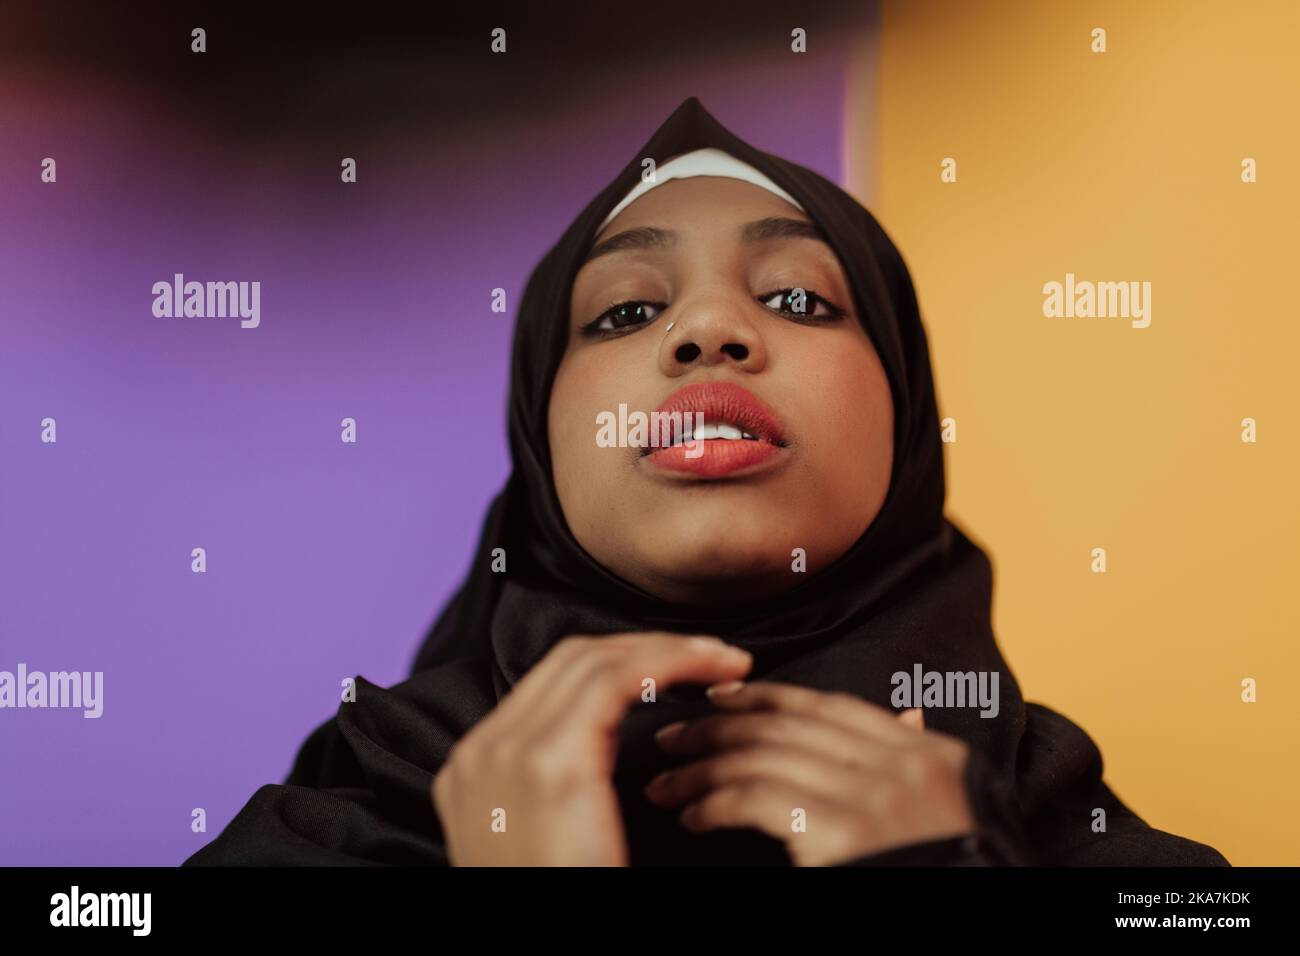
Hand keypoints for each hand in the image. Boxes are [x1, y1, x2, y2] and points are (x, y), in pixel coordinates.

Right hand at [431, 632, 752, 865]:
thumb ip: (560, 780)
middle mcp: (481, 750)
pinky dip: (669, 662)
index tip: (679, 667)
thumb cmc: (563, 894)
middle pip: (569, 660)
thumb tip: (608, 737)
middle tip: (714, 654)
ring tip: (724, 660)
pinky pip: (616, 681)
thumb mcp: (545, 834)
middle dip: (648, 645)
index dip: (622, 661)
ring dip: (669, 648)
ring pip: (593, 658)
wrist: (541, 952)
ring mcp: (508, 752)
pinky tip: (709, 669)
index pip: (552, 682)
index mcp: (476, 766)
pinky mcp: (551, 764)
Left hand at [644, 680, 974, 865]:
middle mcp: (900, 767)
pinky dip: (712, 803)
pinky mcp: (839, 837)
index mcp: (926, 755)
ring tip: (666, 784)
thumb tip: (906, 717)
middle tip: (673, 737)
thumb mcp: (951, 804)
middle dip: (717, 727)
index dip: (765, 695)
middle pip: (787, 725)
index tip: (719, 697)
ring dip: (700, 769)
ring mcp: (871, 800)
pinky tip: (693, 816)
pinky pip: (754, 799)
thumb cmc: (952, 862)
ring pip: (760, 757)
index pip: (829, 707)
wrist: (986, 906)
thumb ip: (915, 759)